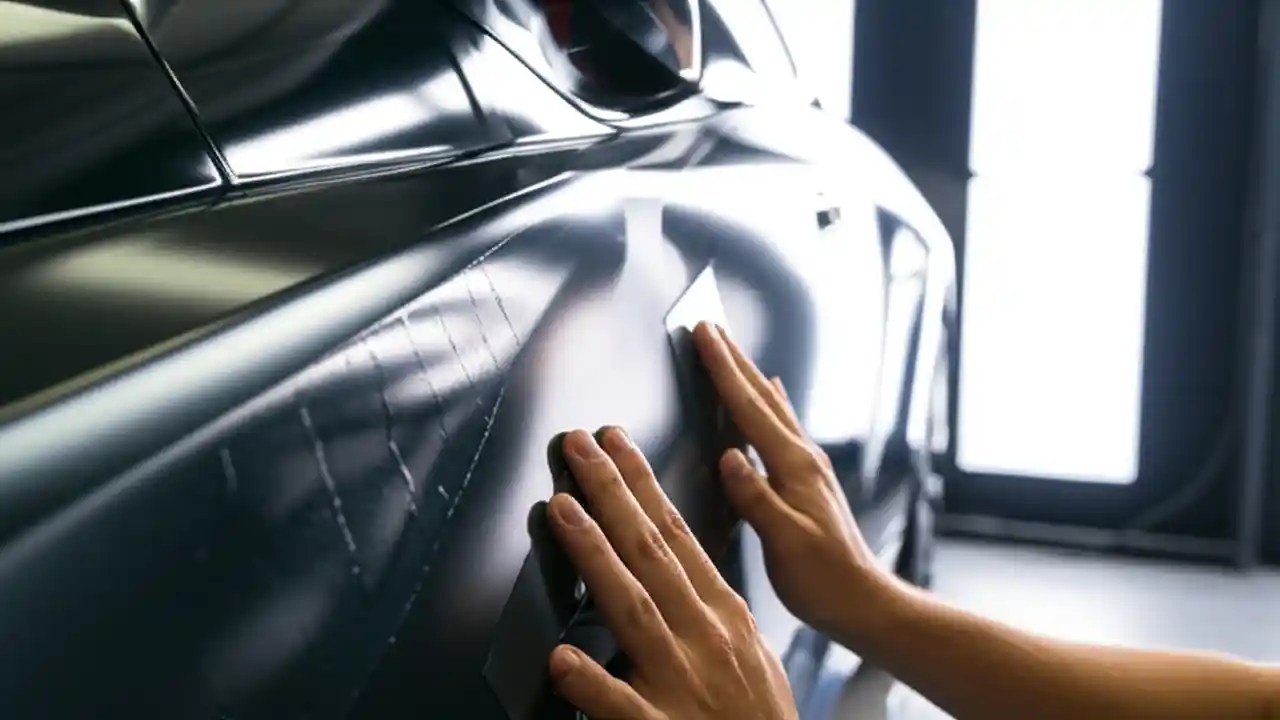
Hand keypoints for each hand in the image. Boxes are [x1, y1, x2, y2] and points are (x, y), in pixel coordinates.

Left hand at [545, 429, 796, 719]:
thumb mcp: (750, 651)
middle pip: (650, 553)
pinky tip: (560, 660)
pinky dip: (593, 683)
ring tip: (561, 511)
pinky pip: (621, 708)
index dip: (642, 486)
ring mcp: (682, 685)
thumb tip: (682, 564)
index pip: (676, 535)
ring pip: (632, 610)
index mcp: (722, 615)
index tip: (617, 443)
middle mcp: (703, 638)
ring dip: (595, 557)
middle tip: (578, 446)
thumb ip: (713, 606)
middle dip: (611, 494)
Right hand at [692, 322, 890, 643]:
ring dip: (749, 375)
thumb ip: (756, 498)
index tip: (703, 332)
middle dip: (734, 360)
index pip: (750, 408)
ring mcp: (808, 466)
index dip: (724, 369)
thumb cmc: (823, 579)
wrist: (863, 601)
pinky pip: (782, 425)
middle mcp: (804, 457)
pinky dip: (770, 401)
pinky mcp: (807, 479)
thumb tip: (728, 456)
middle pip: (762, 396)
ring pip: (773, 406)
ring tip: (732, 349)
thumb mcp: (784, 543)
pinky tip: (772, 393)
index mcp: (794, 467)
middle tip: (710, 325)